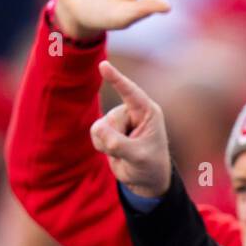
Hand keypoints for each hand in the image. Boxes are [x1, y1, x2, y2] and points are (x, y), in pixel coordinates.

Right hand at [90, 61, 170, 197]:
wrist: (145, 180)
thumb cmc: (150, 166)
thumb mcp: (138, 157)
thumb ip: (119, 143)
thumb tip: (98, 129)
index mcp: (148, 113)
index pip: (130, 93)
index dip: (116, 79)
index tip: (103, 65)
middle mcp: (133, 112)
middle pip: (111, 119)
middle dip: (115, 139)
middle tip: (131, 152)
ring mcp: (120, 120)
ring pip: (100, 127)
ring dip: (108, 144)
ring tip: (125, 152)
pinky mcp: (108, 129)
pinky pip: (95, 133)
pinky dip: (101, 146)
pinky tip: (115, 152)